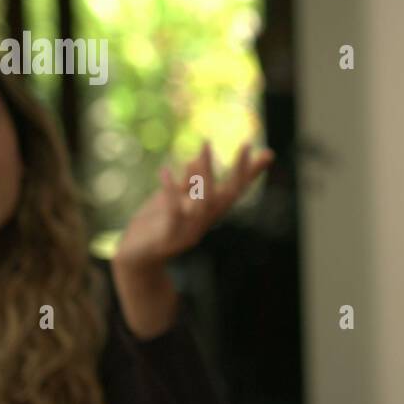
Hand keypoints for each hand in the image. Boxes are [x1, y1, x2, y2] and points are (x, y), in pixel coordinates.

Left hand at [115, 142, 273, 269]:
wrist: (135, 258)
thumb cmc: (155, 226)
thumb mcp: (173, 200)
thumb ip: (186, 185)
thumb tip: (198, 160)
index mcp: (208, 213)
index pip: (237, 191)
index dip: (251, 174)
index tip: (268, 153)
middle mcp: (205, 222)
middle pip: (229, 196)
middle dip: (240, 172)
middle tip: (246, 145)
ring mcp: (189, 232)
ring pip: (205, 204)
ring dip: (205, 175)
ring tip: (203, 148)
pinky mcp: (168, 238)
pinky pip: (173, 213)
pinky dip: (170, 192)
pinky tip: (164, 171)